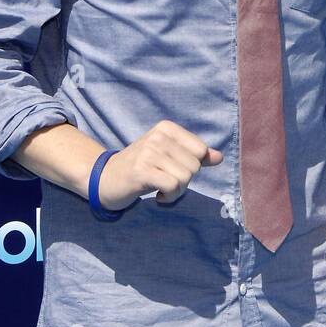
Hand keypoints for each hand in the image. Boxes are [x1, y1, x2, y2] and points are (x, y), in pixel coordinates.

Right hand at [96, 119, 223, 210]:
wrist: (105, 179)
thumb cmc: (141, 167)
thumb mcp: (168, 156)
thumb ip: (195, 155)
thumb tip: (219, 157)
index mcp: (166, 128)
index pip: (201, 150)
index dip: (192, 166)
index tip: (174, 169)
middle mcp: (158, 136)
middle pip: (194, 166)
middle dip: (184, 181)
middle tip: (165, 182)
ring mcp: (148, 152)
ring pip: (185, 178)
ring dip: (176, 192)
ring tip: (160, 189)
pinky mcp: (142, 171)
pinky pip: (173, 187)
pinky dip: (169, 198)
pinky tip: (157, 197)